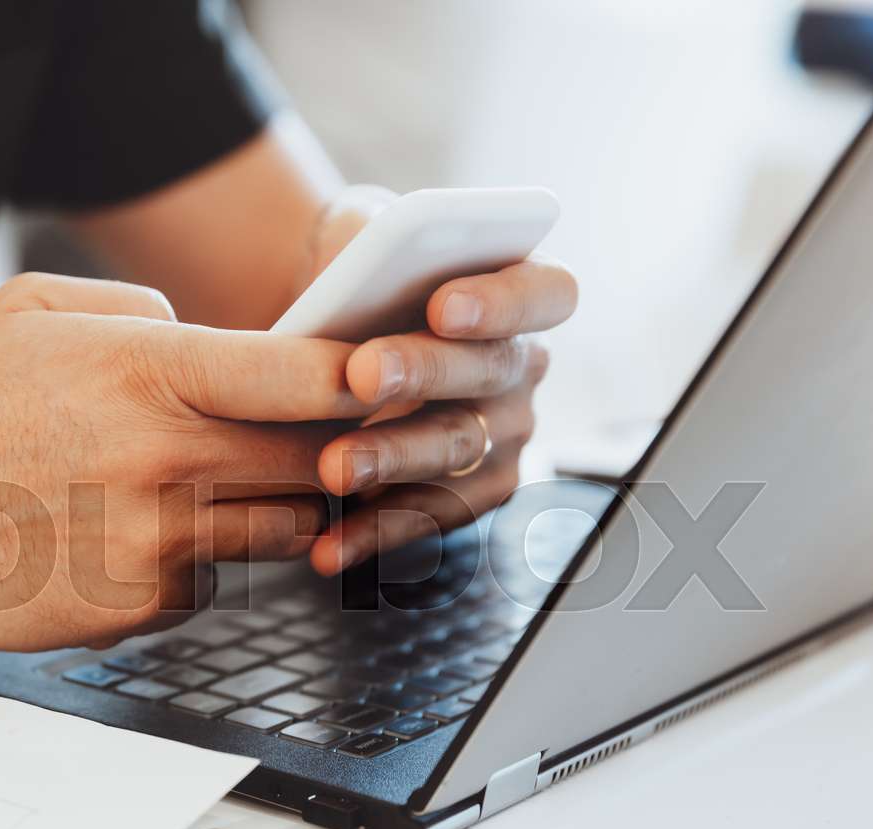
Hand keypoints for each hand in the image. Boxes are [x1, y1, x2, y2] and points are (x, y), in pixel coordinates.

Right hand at [0, 272, 379, 650]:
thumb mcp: (32, 309)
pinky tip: (143, 535)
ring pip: (282, 529)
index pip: (308, 378)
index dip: (365, 379)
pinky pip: (214, 580)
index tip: (384, 381)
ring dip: (281, 508)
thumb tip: (206, 335)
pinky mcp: (140, 607)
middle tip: (340, 440)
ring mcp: (158, 544)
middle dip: (338, 450)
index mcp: (149, 374)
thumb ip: (136, 307)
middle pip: (315, 461)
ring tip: (234, 484)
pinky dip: (204, 559)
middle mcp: (167, 461)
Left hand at [296, 187, 577, 573]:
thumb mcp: (369, 237)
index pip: (545, 294)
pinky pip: (427, 518)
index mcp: (524, 293)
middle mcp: (524, 368)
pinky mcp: (469, 493)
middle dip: (424, 374)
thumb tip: (369, 250)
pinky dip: (372, 533)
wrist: (331, 332)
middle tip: (362, 375)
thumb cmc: (364, 276)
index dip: (502, 302)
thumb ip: (382, 237)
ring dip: (393, 460)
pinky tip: (327, 548)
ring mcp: (503, 435)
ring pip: (459, 451)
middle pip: (491, 373)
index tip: (444, 306)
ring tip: (333, 467)